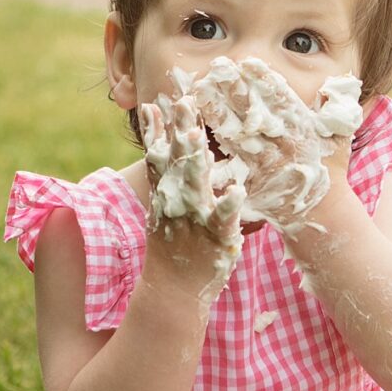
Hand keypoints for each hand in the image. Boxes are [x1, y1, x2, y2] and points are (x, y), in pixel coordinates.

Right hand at [139, 88, 246, 303]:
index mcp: (166, 195)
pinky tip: (237, 191)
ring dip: (193, 160)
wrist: (174, 291)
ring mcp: (195, 219)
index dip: (156, 131)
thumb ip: (168, 180)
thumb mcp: (165, 209)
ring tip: (195, 134)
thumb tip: (167, 149)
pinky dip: (228, 205)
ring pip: (194, 185)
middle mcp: (176, 203)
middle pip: (175, 162)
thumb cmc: (175, 246)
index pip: (158, 157)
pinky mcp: (216, 237)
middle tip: (180, 99)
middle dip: (177, 130)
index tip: (154, 103)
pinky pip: (223, 218)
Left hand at [192, 57, 360, 232]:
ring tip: (199, 90)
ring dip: (217, 112)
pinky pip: (228, 161)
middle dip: (234, 89)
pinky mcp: (251, 181)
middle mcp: (283, 146)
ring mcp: (265, 164)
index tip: (248, 62)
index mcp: (304, 131)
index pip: (282, 101)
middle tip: (217, 67)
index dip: (264, 81)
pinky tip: (195, 131)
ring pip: (236, 134)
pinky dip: (212, 147)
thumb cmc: (330, 172)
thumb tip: (338, 83)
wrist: (320, 214)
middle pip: (254, 114)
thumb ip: (337, 112)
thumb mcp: (340, 140)